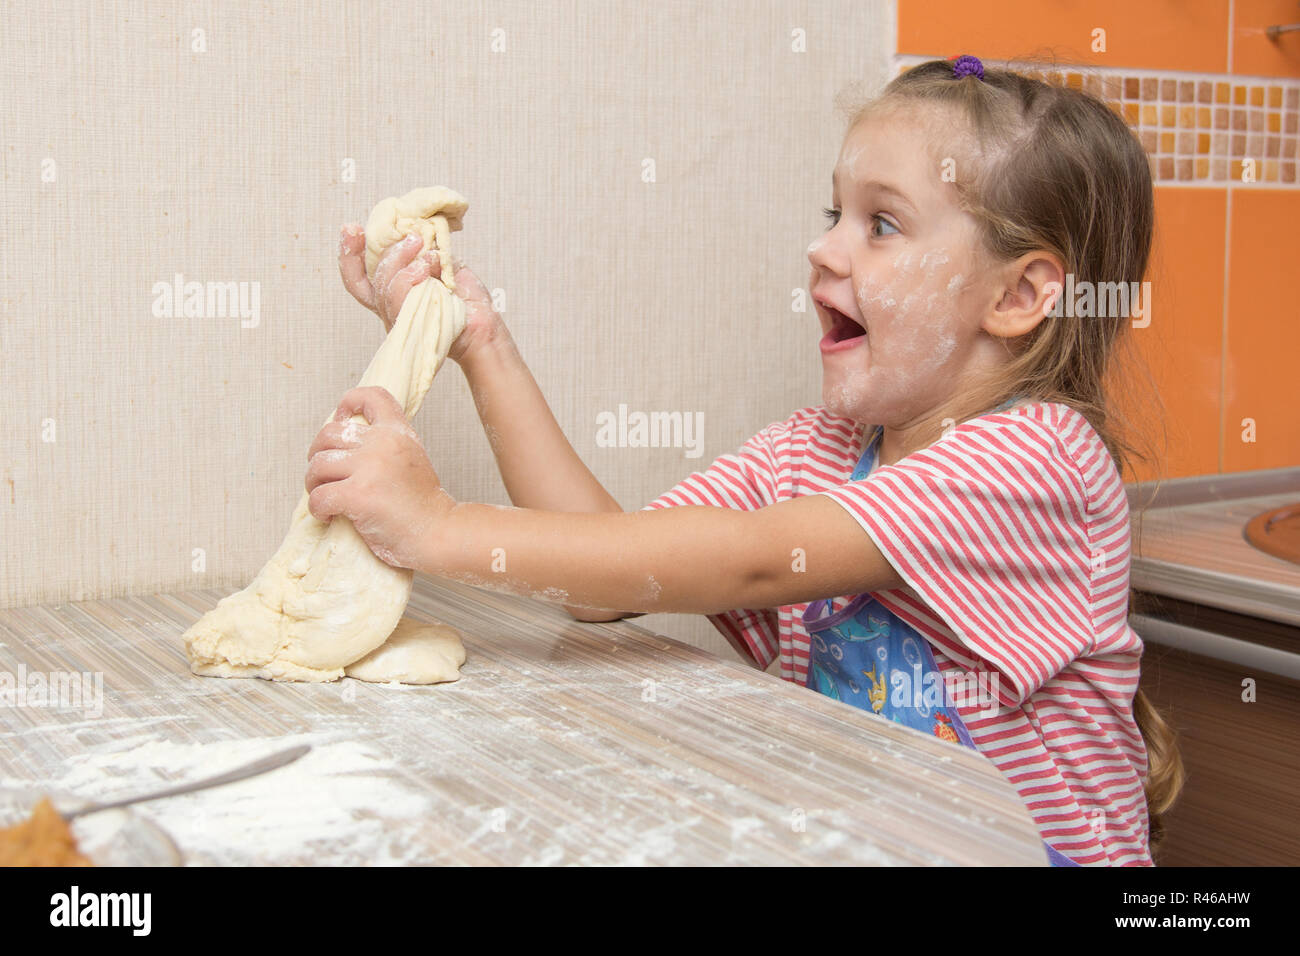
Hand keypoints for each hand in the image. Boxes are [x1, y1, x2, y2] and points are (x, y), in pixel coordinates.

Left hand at [305, 386, 454, 570]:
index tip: (342, 419)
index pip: (371, 396)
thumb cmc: (422, 506)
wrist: (439, 532)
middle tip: (322, 475)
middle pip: (327, 433)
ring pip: (317, 465)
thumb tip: (344, 447)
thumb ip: (385, 446)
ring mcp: (369, 468)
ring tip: (325, 498)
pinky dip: (317, 508)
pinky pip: (318, 496)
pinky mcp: (358, 495)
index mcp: (397, 433)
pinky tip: (328, 516)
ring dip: (313, 484)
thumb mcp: (411, 459)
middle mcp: (382, 444)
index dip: (349, 402)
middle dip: (317, 455)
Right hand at [337, 223, 505, 364]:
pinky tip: (432, 267)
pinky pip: (400, 299)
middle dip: (391, 253)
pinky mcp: (409, 325)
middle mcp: (388, 306)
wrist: (482, 323)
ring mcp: (397, 318)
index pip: (357, 276)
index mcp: (390, 291)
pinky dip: (415, 276)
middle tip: (414, 238)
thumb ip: (419, 249)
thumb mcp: (437, 262)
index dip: (349, 253)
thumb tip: (409, 228)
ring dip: (406, 263)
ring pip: (385, 287)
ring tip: (429, 255)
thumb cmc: (463, 296)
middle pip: (373, 278)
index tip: (351, 228)